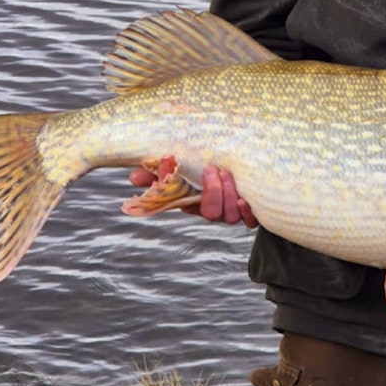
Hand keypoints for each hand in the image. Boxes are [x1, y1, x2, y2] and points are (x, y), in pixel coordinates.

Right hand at [127, 165, 257, 227]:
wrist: (240, 167)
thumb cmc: (205, 168)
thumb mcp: (184, 167)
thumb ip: (160, 172)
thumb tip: (134, 178)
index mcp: (193, 202)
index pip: (184, 203)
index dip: (178, 191)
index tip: (175, 164)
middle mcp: (212, 209)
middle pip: (212, 213)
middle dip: (213, 193)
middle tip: (214, 170)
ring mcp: (231, 212)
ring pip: (230, 217)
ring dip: (229, 197)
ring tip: (228, 175)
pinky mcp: (250, 212)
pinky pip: (250, 221)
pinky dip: (248, 213)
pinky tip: (246, 199)